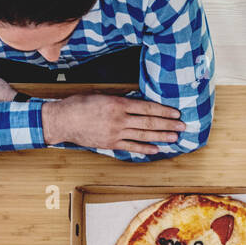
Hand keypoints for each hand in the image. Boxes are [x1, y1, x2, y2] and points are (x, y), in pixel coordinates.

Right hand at [41, 94, 183, 153]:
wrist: (63, 120)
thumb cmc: (80, 104)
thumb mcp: (102, 95)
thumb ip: (121, 100)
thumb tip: (139, 102)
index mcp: (118, 104)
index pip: (147, 107)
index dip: (164, 111)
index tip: (176, 113)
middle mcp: (119, 119)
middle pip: (149, 122)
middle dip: (168, 125)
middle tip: (183, 126)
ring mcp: (115, 133)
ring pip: (143, 135)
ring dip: (161, 137)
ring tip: (175, 138)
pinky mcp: (110, 144)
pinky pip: (132, 146)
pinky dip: (145, 148)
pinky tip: (157, 149)